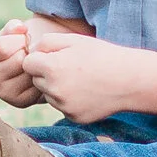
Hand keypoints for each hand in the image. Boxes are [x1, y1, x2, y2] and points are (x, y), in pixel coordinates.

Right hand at [0, 20, 42, 107]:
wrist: (34, 60)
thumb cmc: (20, 42)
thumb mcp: (14, 31)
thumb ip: (14, 27)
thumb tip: (20, 28)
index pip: (3, 47)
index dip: (20, 39)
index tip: (23, 38)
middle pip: (18, 61)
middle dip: (30, 52)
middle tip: (31, 51)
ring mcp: (3, 92)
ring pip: (29, 73)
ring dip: (38, 64)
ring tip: (34, 61)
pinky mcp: (20, 102)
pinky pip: (38, 86)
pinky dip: (42, 76)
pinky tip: (38, 72)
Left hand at [19, 32, 141, 126]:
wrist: (129, 80)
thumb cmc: (101, 55)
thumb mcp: (74, 40)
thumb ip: (46, 42)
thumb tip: (30, 52)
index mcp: (52, 68)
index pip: (28, 64)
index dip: (40, 58)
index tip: (56, 56)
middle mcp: (54, 90)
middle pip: (37, 80)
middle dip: (47, 73)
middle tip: (71, 67)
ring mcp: (64, 106)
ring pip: (49, 95)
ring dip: (58, 87)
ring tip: (81, 79)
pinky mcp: (73, 117)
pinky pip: (62, 107)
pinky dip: (70, 100)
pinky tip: (87, 92)